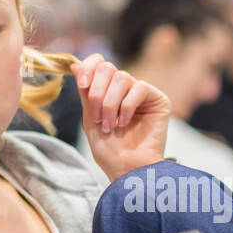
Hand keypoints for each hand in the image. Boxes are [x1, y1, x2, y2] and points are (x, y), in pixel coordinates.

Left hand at [74, 54, 169, 182]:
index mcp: (107, 90)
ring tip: (110, 126)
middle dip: (97, 93)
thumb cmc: (110, 151)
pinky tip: (124, 123)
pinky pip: (139, 88)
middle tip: (97, 118)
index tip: (81, 84)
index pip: (99, 62)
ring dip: (110, 104)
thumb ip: (85, 92)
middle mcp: (125, 89)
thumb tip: (74, 65)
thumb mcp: (89, 118)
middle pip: (107, 68)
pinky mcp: (158, 100)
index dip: (88, 67)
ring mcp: (141, 94)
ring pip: (122, 78)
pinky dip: (127, 106)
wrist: (127, 170)